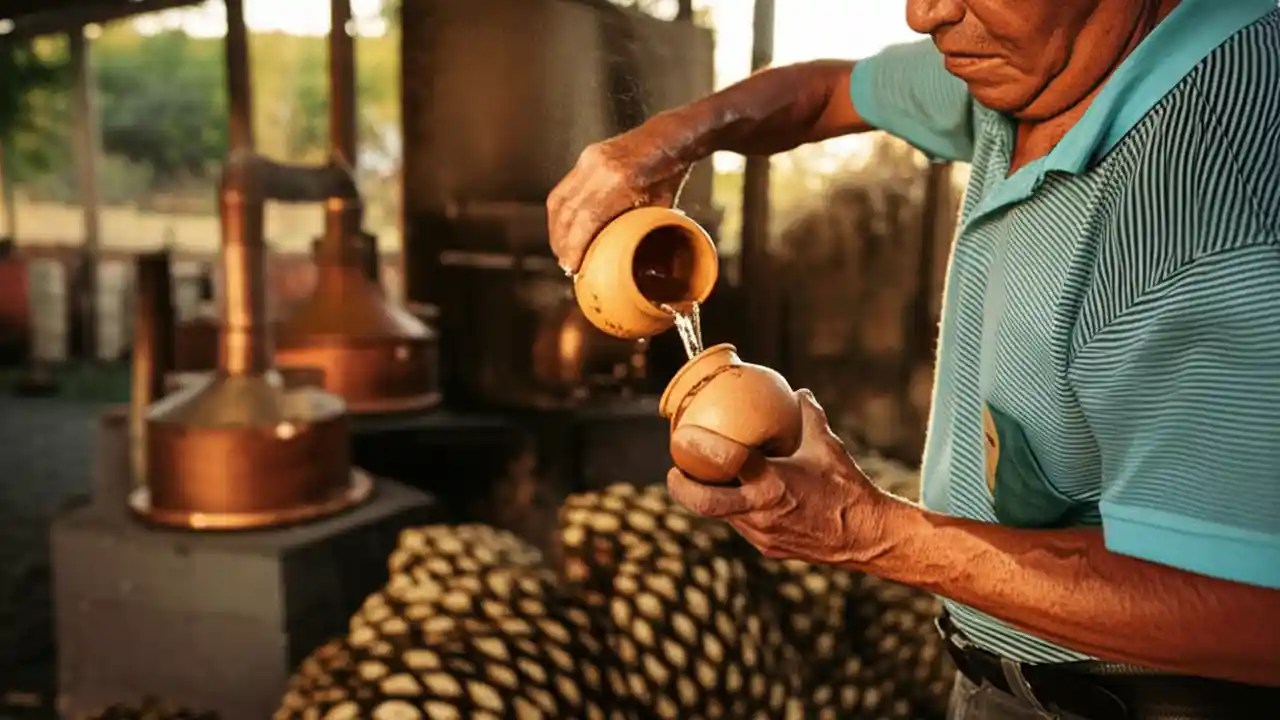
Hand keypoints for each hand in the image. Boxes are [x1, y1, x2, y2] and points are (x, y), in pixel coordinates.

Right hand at [547, 126, 692, 272]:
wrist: (667, 137)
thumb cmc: (668, 176)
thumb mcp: (659, 209)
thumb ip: (638, 230)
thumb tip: (628, 264)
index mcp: (620, 180)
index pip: (587, 218)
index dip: (575, 245)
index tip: (571, 266)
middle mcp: (599, 168)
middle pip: (568, 211)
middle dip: (562, 242)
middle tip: (564, 264)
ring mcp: (589, 159)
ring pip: (559, 200)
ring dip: (556, 229)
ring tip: (561, 250)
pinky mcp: (584, 158)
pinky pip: (563, 189)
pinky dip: (560, 213)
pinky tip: (563, 229)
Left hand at [666, 390, 892, 565]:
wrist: (867, 537)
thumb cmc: (848, 488)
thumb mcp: (828, 447)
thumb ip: (808, 416)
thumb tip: (798, 393)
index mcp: (773, 484)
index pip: (726, 464)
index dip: (699, 449)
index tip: (681, 436)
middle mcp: (762, 512)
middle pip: (704, 504)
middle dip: (682, 488)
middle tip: (675, 471)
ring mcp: (762, 535)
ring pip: (723, 515)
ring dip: (712, 498)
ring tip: (704, 479)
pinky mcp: (768, 548)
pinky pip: (743, 525)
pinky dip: (736, 510)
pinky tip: (740, 495)